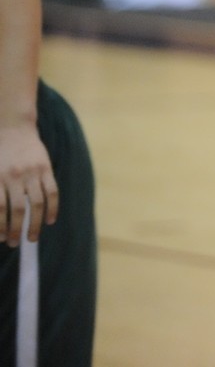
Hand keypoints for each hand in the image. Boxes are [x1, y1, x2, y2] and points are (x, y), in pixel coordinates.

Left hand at [0, 123, 57, 245]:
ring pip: (36, 203)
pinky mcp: (46, 168)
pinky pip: (52, 191)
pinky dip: (53, 207)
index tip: (2, 239)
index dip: (1, 226)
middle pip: (18, 209)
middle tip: (16, 243)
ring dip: (36, 223)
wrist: (11, 126)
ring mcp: (32, 172)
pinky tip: (51, 220)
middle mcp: (14, 176)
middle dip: (17, 230)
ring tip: (33, 237)